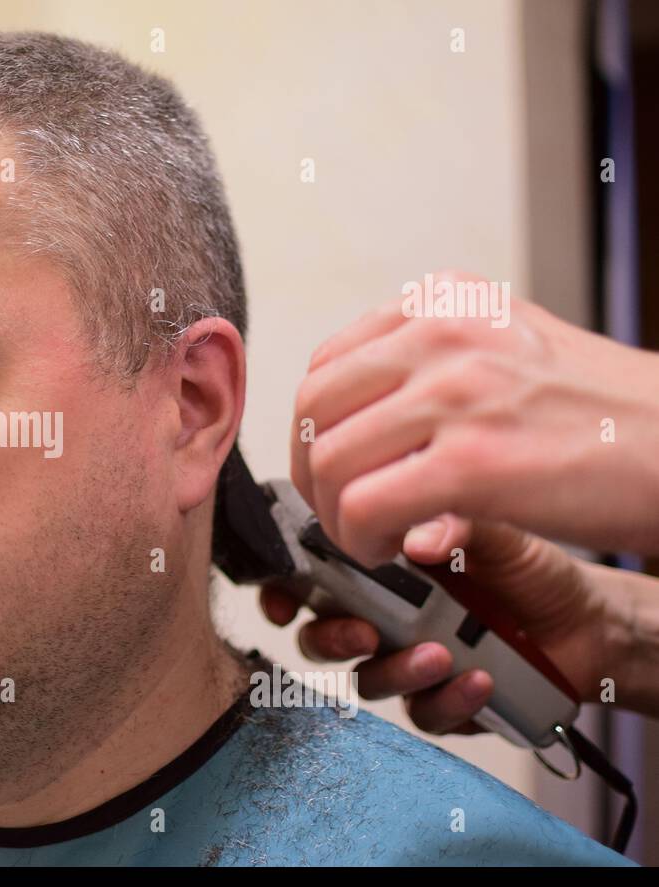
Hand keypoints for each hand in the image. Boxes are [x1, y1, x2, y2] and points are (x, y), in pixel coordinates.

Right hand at [257, 517, 656, 732]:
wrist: (589, 623)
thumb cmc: (532, 570)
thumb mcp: (497, 533)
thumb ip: (455, 524)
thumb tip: (412, 535)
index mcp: (379, 566)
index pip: (311, 574)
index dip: (282, 589)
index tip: (282, 600)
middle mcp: (383, 614)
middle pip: (320, 633)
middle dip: (330, 637)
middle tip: (361, 630)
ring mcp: (407, 659)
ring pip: (367, 678)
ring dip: (395, 669)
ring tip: (437, 655)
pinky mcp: (440, 700)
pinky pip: (422, 713)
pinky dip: (445, 699)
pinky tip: (476, 679)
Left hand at [290, 270, 658, 566]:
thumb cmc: (606, 414)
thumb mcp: (509, 352)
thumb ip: (430, 370)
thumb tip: (353, 422)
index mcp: (443, 302)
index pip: (329, 363)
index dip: (317, 428)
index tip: (335, 468)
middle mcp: (442, 332)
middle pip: (314, 407)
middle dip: (313, 472)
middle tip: (340, 512)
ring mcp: (455, 392)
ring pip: (328, 459)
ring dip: (333, 513)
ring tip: (368, 537)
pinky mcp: (473, 460)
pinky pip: (364, 505)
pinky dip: (359, 538)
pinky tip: (391, 550)